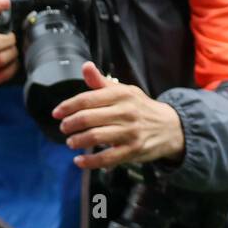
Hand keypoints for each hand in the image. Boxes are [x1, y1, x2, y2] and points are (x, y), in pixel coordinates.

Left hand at [54, 62, 185, 169]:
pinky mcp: (134, 150)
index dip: (67, 106)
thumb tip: (85, 66)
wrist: (172, 127)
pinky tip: (79, 161)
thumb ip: (101, 82)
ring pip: (95, 137)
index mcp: (121, 94)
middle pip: (88, 118)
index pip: (86, 99)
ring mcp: (130, 132)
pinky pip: (107, 158)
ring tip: (71, 142)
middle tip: (64, 128)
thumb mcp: (124, 91)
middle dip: (70, 124)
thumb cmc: (140, 108)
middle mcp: (126, 112)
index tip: (56, 113)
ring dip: (77, 141)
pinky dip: (89, 161)